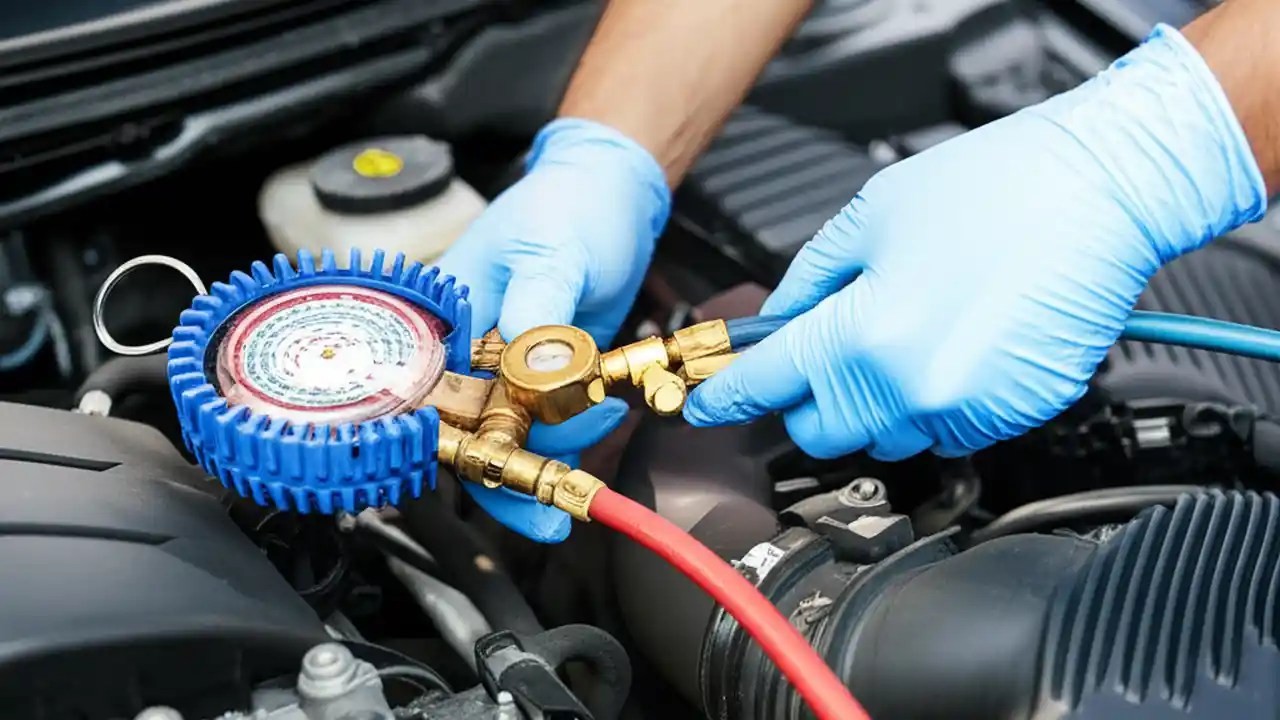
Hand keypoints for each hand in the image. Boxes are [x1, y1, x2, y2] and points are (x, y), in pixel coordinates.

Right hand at [437, 118, 668, 541]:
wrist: (613, 192)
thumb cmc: (570, 205)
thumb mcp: (552, 251)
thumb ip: (539, 311)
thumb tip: (531, 366)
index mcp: (442, 317)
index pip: (426, 397)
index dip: (448, 445)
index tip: (485, 475)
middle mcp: (465, 347)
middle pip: (465, 430)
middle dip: (503, 475)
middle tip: (544, 514)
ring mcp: (505, 362)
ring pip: (509, 435)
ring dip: (547, 458)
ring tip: (591, 452)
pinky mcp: (544, 371)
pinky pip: (547, 422)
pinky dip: (572, 437)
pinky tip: (602, 424)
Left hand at [685, 25, 1265, 459]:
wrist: (1101, 192)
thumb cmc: (996, 189)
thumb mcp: (870, 217)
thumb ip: (808, 281)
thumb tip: (776, 320)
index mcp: (863, 335)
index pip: (769, 386)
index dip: (730, 396)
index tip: (709, 405)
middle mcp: (910, 387)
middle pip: (822, 431)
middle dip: (809, 400)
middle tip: (824, 352)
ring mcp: (965, 409)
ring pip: (886, 437)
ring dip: (874, 404)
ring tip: (904, 334)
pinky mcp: (1011, 416)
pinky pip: (947, 430)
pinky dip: (933, 403)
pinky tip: (950, 346)